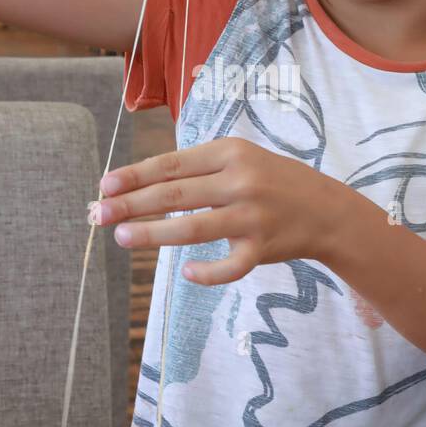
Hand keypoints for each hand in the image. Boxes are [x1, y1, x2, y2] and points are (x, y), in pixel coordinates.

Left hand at [88, 138, 342, 285]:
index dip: (135, 175)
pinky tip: (187, 273)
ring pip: (193, 228)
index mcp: (231, 152)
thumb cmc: (273, 181)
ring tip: (121, 238)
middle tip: (99, 214)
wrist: (326, 209)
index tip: (104, 185)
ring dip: (152, 234)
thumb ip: (199, 168)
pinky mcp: (263, 248)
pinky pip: (229, 266)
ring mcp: (252, 216)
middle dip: (131, 204)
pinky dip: (206, 272)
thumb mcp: (241, 159)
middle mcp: (241, 181)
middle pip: (175, 194)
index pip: (172, 163)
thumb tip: (143, 183)